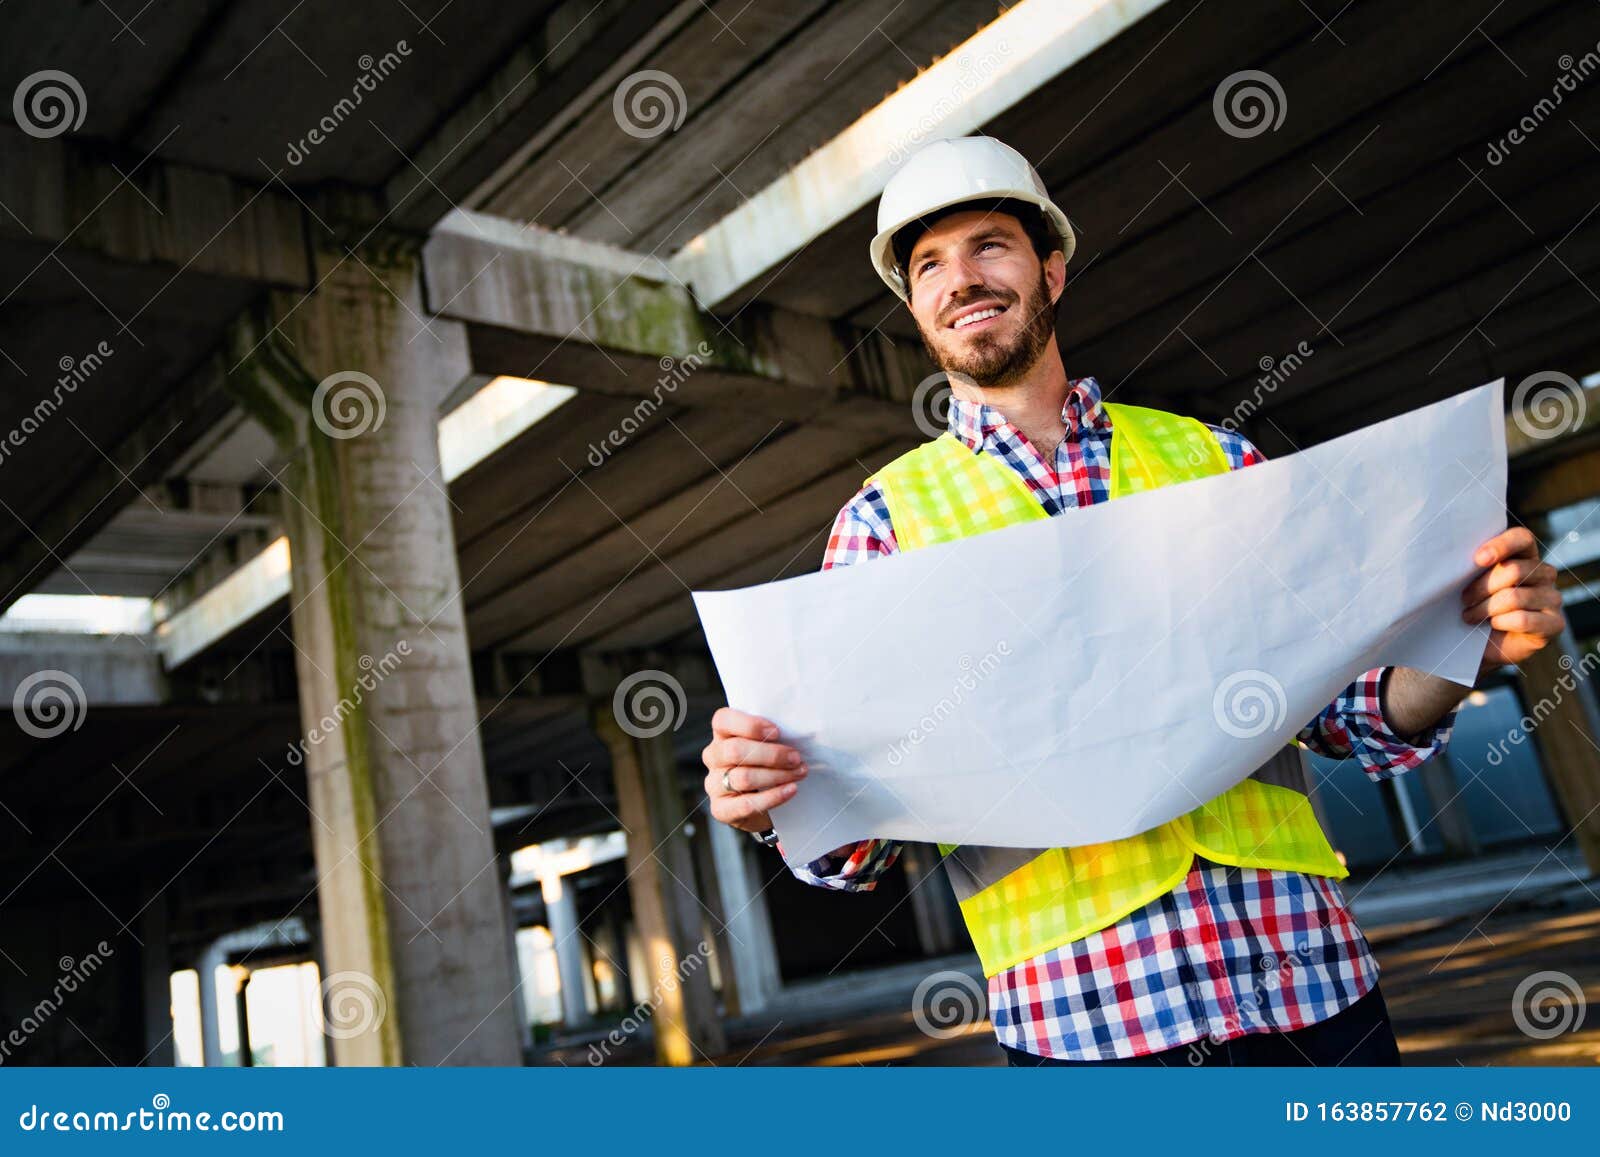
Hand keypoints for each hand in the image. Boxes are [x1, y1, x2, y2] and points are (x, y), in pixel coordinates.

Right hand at [702, 707, 806, 833]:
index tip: (777, 732)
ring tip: (799, 773)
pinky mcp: (720, 809)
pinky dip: (773, 797)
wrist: (761, 802)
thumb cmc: (765, 764)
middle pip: (735, 750)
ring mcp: (714, 784)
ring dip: (777, 775)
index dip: (750, 725)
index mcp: (722, 734)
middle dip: (771, 754)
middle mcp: (713, 757)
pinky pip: (746, 804)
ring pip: (743, 777)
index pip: (723, 720)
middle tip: (795, 758)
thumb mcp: (765, 744)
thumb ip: (771, 736)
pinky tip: (790, 790)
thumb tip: (794, 732)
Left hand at [1462, 526, 1565, 670]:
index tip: (1477, 560)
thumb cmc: (1476, 606)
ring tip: (1470, 616)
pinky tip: (1493, 625)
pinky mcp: (1555, 623)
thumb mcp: (1472, 582)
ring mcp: (1553, 598)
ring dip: (1485, 609)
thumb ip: (1473, 566)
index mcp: (1525, 556)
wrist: (1484, 644)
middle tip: (1464, 600)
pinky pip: (1522, 619)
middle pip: (1514, 570)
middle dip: (1481, 588)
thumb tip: (1455, 558)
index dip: (1501, 545)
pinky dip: (1500, 623)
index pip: (1522, 538)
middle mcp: (1544, 574)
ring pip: (1514, 597)